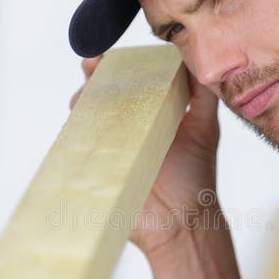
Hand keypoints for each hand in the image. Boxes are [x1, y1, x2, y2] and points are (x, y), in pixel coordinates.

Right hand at [70, 55, 220, 259]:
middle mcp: (124, 127)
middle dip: (92, 77)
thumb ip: (203, 94)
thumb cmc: (194, 178)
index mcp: (147, 113)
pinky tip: (79, 125)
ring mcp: (107, 149)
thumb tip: (199, 58)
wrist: (183, 224)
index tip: (110, 55)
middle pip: (98, 94)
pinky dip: (74, 136)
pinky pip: (76, 149)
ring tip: (87, 97)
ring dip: (81, 103)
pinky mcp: (95, 172)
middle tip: (93, 64)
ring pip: (83, 117)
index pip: (126, 81)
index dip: (115, 66)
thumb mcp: (204, 129)